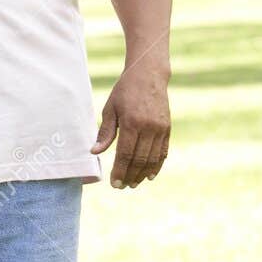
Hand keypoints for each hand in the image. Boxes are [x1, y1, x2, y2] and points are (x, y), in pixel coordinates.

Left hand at [90, 62, 170, 188]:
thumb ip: (105, 132)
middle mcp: (148, 128)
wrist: (149, 75)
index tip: (114, 183)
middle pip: (140, 159)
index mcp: (132, 123)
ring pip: (153, 158)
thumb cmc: (125, 91)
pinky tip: (150, 175)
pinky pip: (163, 151)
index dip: (120, 171)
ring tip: (134, 183)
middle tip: (122, 186)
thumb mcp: (110, 109)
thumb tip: (94, 152)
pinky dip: (157, 165)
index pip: (125, 154)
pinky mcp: (167, 128)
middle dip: (130, 175)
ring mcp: (160, 128)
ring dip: (143, 173)